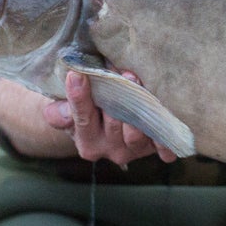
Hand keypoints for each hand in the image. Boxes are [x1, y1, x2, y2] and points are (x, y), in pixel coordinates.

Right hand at [42, 70, 178, 165]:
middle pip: (113, 124)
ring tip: (139, 83)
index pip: (82, 118)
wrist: (108, 126)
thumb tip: (64, 104)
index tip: (76, 75)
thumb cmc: (87, 111)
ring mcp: (134, 151)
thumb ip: (59, 111)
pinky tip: (166, 120)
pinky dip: (164, 138)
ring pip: (136, 133)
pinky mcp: (155, 149)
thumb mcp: (66, 111)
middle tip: (122, 74)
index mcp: (87, 142)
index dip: (79, 97)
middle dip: (118, 97)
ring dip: (140, 108)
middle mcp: (110, 150)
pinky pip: (162, 149)